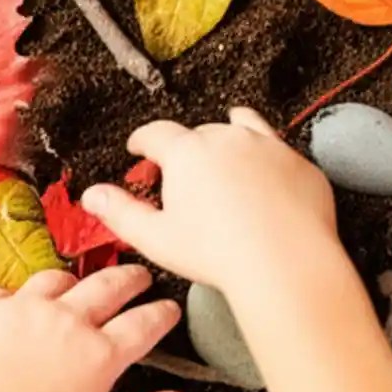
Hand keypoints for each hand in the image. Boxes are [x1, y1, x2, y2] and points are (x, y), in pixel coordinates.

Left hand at [0, 265, 188, 391]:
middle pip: (109, 286)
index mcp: (97, 358)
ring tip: (80, 287)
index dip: (162, 313)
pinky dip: (24, 298)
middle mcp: (64, 323)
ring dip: (76, 283)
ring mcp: (22, 310)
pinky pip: (12, 292)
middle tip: (139, 278)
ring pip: (59, 280)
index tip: (169, 308)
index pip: (145, 323)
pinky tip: (23, 307)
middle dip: (130, 279)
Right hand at [82, 107, 336, 294]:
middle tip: (183, 173)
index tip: (138, 147)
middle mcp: (227, 137)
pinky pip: (278, 150)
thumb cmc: (216, 253)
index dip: (143, 140)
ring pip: (242, 128)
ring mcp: (268, 146)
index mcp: (187, 151)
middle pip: (199, 133)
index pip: (155, 133)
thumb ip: (121, 212)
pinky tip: (265, 178)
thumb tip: (91, 194)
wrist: (286, 263)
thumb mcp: (156, 238)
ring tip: (225, 153)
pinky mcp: (299, 163)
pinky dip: (266, 159)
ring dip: (229, 138)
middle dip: (187, 148)